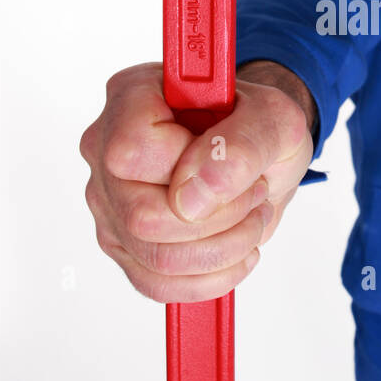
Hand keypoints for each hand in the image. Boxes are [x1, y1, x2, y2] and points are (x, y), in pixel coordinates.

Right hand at [79, 62, 313, 302]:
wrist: (256, 150)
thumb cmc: (257, 123)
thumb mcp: (275, 118)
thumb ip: (242, 144)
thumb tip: (194, 195)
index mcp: (131, 96)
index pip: (134, 151)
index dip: (193, 171)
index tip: (236, 165)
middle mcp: (105, 147)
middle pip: (141, 217)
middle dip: (220, 218)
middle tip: (256, 194)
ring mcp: (108, 199)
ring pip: (153, 258)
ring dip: (223, 248)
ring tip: (250, 216)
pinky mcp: (122, 242)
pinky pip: (156, 284)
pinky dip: (210, 277)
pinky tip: (238, 249)